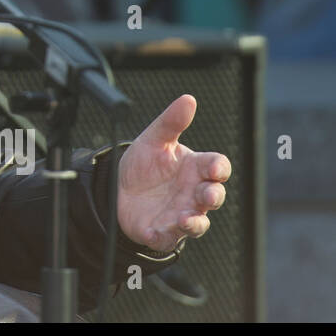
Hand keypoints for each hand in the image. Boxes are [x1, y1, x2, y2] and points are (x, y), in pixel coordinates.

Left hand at [116, 94, 231, 252]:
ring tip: (186, 219)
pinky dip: (164, 235)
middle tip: (207, 194)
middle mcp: (193, 193)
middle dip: (213, 196)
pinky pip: (168, 237)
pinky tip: (155, 231)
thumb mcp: (154, 140)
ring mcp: (181, 213)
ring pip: (197, 222)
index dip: (218, 167)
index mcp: (195, 168)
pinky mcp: (163, 231)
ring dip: (195, 222)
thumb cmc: (144, 164)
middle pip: (214, 196)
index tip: (213, 166)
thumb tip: (188, 99)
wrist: (117, 187)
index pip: (217, 167)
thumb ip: (171, 122)